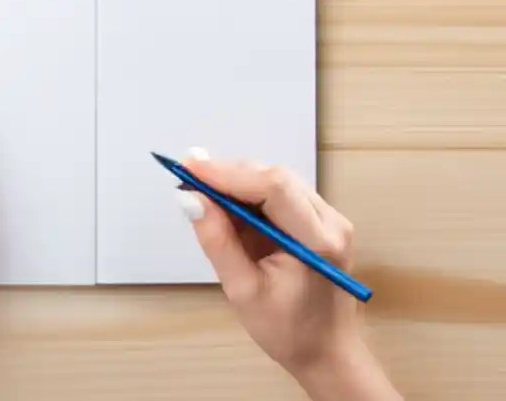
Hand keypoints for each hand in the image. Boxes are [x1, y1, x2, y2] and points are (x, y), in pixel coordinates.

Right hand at [178, 148, 401, 400]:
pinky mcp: (320, 221)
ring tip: (200, 191)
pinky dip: (249, 194)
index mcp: (318, 242)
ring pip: (277, 181)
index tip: (189, 168)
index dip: (228, 173)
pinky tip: (224, 203)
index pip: (274, 188)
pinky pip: (281, 194)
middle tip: (187, 177)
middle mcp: (331, 222)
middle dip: (228, 174)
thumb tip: (190, 198)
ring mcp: (329, 219)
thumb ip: (218, 242)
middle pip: (276, 178)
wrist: (327, 351)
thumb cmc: (288, 331)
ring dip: (237, 182)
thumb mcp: (243, 291)